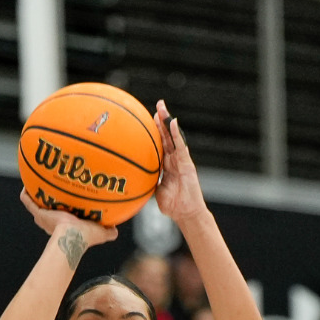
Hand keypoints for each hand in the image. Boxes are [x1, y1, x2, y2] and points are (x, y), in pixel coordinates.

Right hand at [18, 190, 117, 259]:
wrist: (73, 236)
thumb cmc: (86, 237)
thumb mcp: (101, 233)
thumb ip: (109, 231)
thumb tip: (116, 229)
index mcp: (64, 226)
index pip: (61, 218)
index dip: (62, 210)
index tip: (65, 201)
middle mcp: (52, 222)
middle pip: (46, 211)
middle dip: (48, 201)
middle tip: (51, 189)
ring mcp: (44, 217)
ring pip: (36, 205)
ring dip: (35, 195)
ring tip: (36, 183)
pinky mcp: (39, 213)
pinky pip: (28, 201)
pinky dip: (26, 194)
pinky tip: (26, 184)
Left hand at [151, 101, 207, 222]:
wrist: (186, 213)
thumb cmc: (172, 206)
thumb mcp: (154, 192)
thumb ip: (147, 183)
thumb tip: (132, 180)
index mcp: (165, 165)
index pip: (159, 144)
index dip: (154, 132)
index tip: (147, 119)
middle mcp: (173, 159)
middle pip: (166, 136)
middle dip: (161, 120)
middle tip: (157, 105)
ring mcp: (180, 160)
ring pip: (173, 137)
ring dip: (167, 122)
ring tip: (162, 108)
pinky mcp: (187, 163)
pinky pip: (181, 146)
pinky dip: (177, 134)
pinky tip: (173, 122)